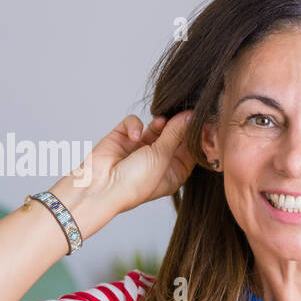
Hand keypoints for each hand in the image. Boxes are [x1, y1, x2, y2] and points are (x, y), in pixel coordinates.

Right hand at [55, 110, 196, 217]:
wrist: (99, 186)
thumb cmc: (134, 183)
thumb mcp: (161, 157)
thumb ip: (176, 134)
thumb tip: (192, 116)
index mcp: (173, 173)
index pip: (190, 150)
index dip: (194, 136)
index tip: (201, 120)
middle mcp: (158, 161)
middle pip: (175, 136)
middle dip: (178, 126)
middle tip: (183, 114)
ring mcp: (140, 149)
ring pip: (156, 127)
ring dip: (160, 124)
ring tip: (160, 123)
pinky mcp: (123, 138)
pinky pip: (134, 123)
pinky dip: (134, 125)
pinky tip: (133, 136)